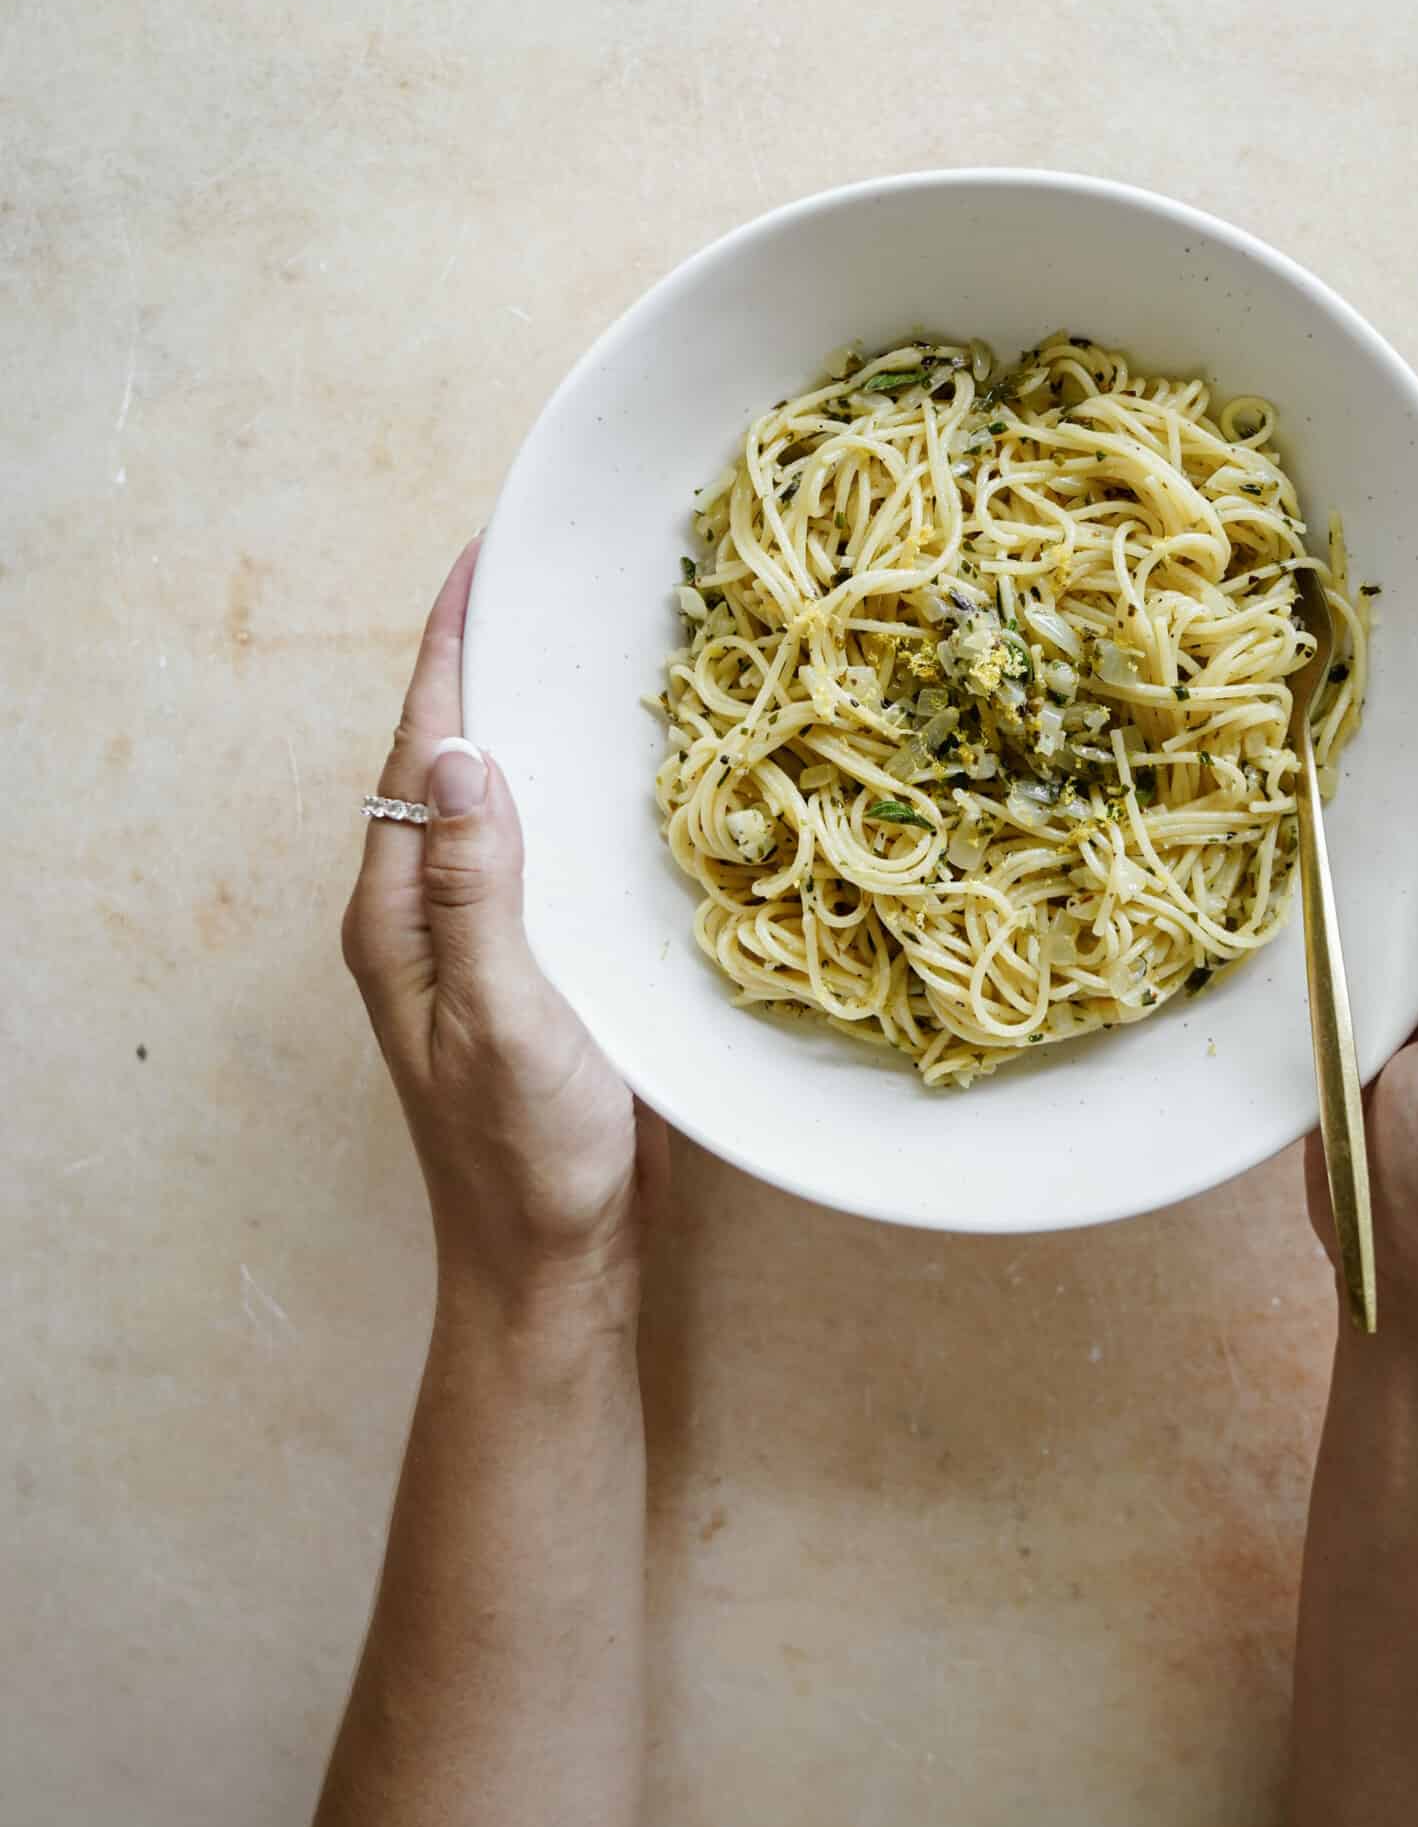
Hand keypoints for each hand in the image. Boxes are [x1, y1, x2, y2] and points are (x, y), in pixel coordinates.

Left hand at [342, 540, 660, 1316]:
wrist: (556, 1262)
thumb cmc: (528, 1157)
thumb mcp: (501, 1017)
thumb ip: (477, 891)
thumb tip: (461, 755)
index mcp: (398, 918)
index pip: (418, 755)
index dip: (448, 655)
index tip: (480, 564)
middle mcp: (425, 917)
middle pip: (444, 762)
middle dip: (481, 664)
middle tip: (535, 576)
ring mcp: (477, 941)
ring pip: (491, 801)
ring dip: (522, 720)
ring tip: (572, 642)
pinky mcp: (532, 965)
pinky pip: (537, 847)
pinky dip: (564, 787)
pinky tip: (610, 770)